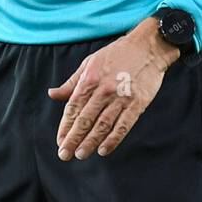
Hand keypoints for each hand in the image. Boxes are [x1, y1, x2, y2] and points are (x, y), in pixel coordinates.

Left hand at [47, 17, 179, 159]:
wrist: (148, 47)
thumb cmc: (117, 53)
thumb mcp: (90, 63)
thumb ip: (72, 82)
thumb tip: (52, 94)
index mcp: (90, 79)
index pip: (73, 108)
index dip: (66, 126)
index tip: (60, 140)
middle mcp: (103, 90)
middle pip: (85, 120)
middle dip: (73, 139)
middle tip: (64, 154)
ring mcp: (121, 98)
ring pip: (102, 125)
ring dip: (90, 142)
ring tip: (80, 154)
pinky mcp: (137, 103)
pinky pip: (123, 125)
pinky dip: (113, 139)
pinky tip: (103, 150)